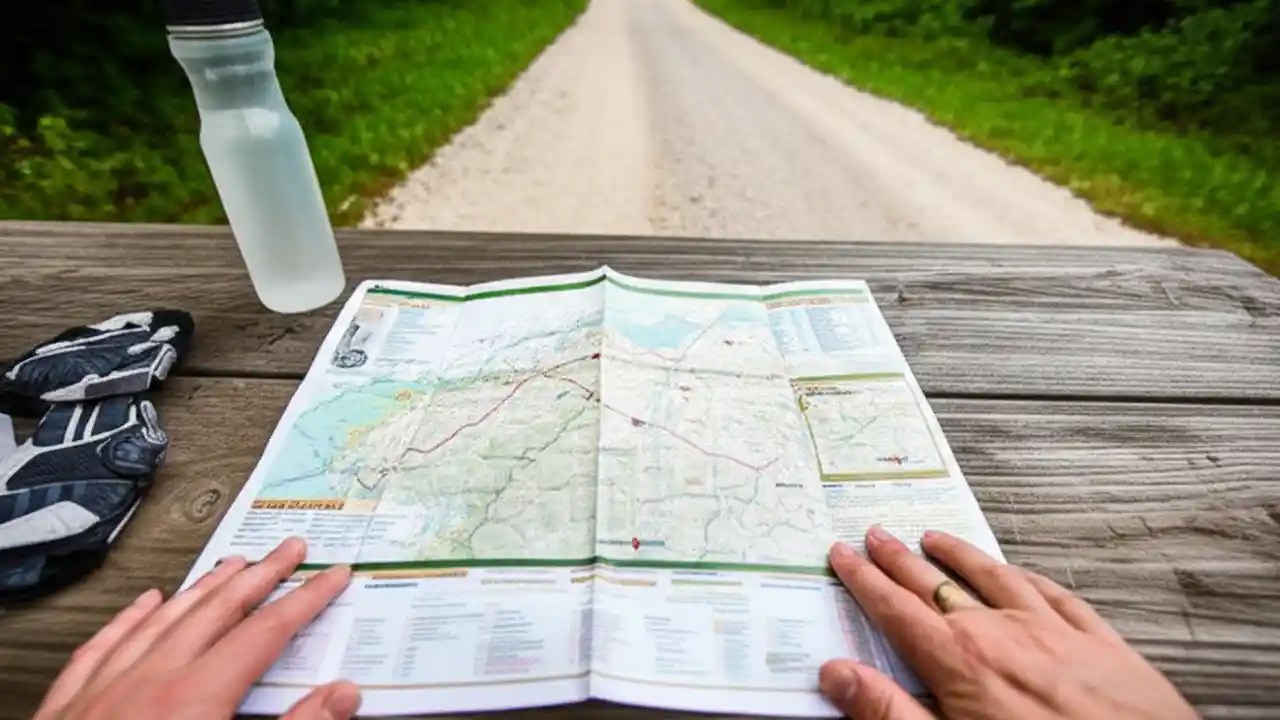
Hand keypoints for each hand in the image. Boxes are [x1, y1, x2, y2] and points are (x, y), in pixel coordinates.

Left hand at [34, 537, 358, 719]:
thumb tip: (340, 695)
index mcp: (196, 699)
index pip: (266, 633)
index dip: (305, 602)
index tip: (330, 578)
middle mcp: (149, 683)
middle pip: (216, 612)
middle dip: (260, 577)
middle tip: (288, 551)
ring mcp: (103, 693)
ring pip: (161, 620)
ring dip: (203, 589)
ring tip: (231, 566)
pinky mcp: (67, 711)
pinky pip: (101, 648)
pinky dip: (128, 620)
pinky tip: (145, 603)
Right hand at [820, 527, 1196, 719]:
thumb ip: (888, 711)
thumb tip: (838, 674)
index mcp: (960, 662)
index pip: (896, 610)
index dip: (864, 580)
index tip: (844, 556)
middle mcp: (1002, 634)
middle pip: (937, 586)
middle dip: (900, 560)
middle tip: (877, 536)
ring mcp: (1054, 633)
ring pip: (995, 579)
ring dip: (960, 556)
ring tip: (936, 537)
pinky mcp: (1100, 644)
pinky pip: (1056, 595)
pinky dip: (1028, 577)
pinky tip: (1020, 572)